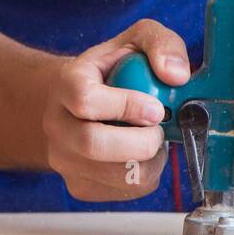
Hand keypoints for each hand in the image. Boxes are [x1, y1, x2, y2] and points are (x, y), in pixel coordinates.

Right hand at [42, 19, 190, 202]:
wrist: (80, 103)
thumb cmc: (110, 72)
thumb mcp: (135, 42)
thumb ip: (160, 44)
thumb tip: (176, 74)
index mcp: (66, 84)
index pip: (86, 100)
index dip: (127, 106)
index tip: (155, 108)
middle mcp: (57, 124)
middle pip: (94, 144)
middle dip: (140, 141)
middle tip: (158, 130)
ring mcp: (65, 159)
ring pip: (116, 175)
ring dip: (149, 159)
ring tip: (151, 138)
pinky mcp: (80, 185)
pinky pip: (124, 191)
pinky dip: (146, 175)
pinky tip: (141, 154)